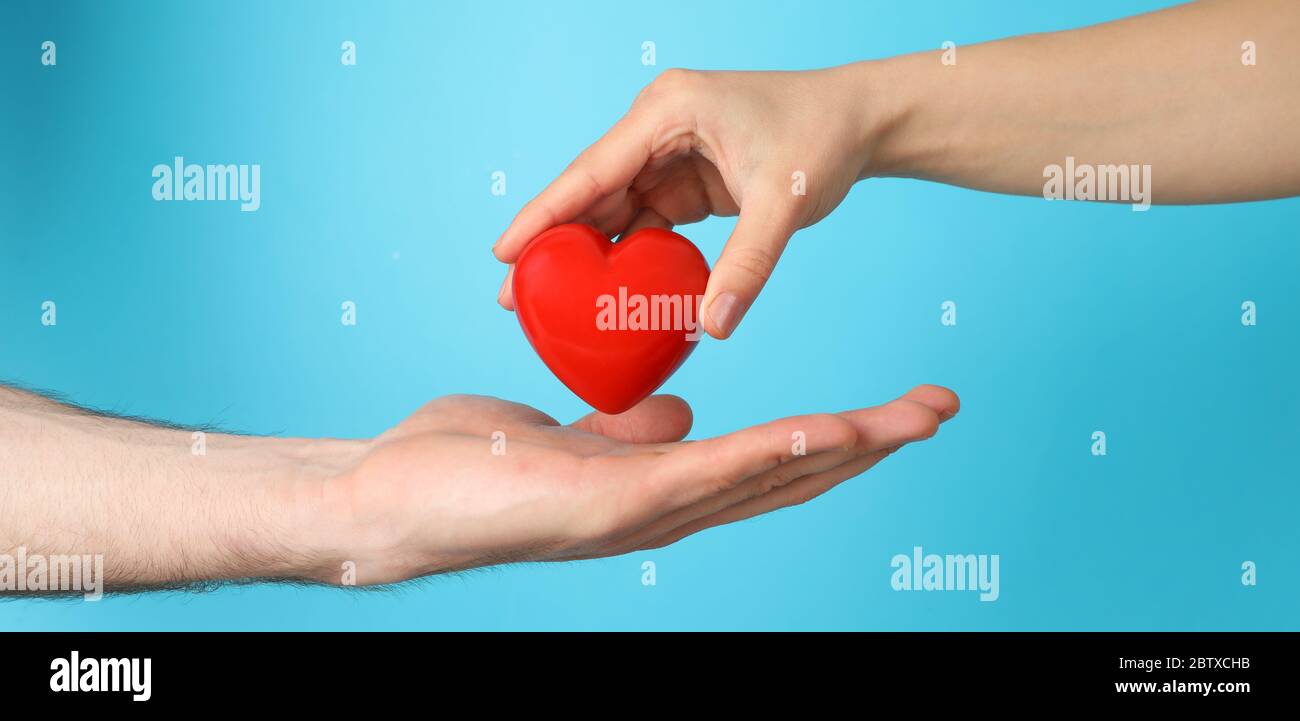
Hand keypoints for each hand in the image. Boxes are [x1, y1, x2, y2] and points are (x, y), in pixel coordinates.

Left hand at [328, 385, 956, 583]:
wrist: (393, 502)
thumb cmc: (476, 467)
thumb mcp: (573, 435)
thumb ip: (634, 428)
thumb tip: (682, 411)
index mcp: (661, 488)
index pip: (767, 463)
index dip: (837, 440)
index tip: (894, 408)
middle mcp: (666, 510)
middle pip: (789, 476)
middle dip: (870, 446)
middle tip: (940, 409)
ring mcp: (644, 514)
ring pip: (766, 477)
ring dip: (845, 449)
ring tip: (910, 420)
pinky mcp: (613, 505)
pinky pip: (709, 472)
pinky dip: (772, 450)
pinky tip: (823, 428)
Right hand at [493, 66, 888, 338]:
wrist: (861, 122)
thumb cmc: (821, 138)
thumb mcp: (784, 201)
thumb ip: (748, 263)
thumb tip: (714, 327)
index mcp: (667, 111)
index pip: (591, 170)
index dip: (544, 214)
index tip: (503, 254)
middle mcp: (657, 127)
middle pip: (591, 193)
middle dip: (555, 245)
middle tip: (514, 298)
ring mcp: (668, 153)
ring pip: (614, 211)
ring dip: (589, 256)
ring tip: (553, 306)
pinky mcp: (685, 179)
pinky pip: (645, 223)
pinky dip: (630, 258)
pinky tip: (610, 297)